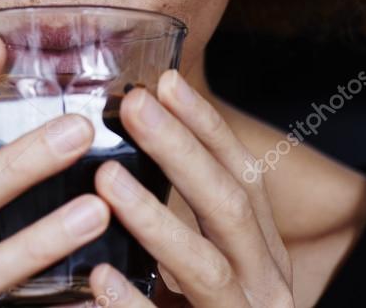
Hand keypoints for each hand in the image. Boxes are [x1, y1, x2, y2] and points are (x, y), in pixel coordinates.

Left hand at [87, 70, 293, 306]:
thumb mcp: (206, 268)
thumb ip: (185, 219)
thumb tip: (134, 143)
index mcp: (264, 254)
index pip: (244, 176)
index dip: (208, 127)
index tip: (167, 81)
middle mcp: (265, 287)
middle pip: (230, 207)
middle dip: (182, 151)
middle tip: (130, 105)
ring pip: (207, 268)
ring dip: (156, 219)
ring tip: (104, 180)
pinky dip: (133, 305)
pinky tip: (99, 277)